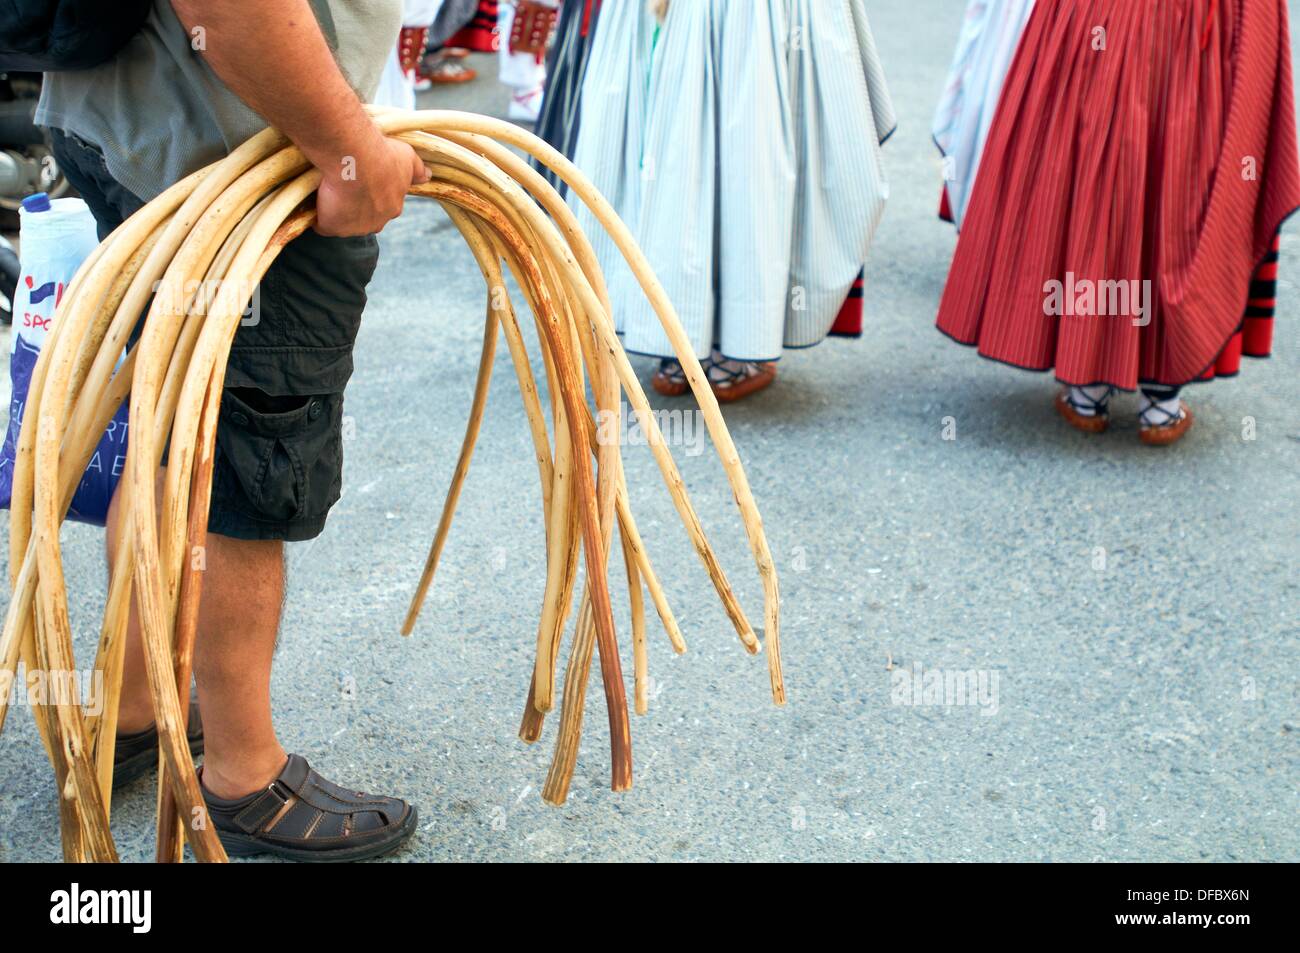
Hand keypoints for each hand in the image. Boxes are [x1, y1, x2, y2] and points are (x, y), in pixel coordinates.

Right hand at [313, 135, 429, 236]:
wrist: (354, 158)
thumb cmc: (382, 154)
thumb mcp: (406, 157)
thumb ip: (417, 169)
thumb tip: (428, 176)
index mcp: (393, 207)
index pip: (382, 207)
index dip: (371, 195)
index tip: (361, 181)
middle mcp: (376, 223)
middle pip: (363, 219)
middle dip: (354, 207)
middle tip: (342, 185)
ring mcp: (353, 228)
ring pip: (342, 223)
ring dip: (335, 211)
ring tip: (326, 189)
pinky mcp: (332, 227)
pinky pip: (322, 225)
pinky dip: (318, 215)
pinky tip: (314, 200)